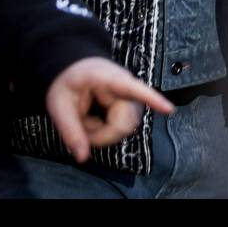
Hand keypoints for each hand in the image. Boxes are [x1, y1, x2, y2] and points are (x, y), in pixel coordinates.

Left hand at [45, 57, 173, 163]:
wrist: (75, 68)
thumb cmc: (67, 81)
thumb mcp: (58, 105)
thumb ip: (70, 130)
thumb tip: (82, 157)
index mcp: (107, 78)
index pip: (132, 88)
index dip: (151, 98)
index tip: (169, 109)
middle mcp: (125, 86)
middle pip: (125, 122)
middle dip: (103, 135)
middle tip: (82, 131)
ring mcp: (130, 97)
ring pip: (126, 128)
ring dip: (104, 134)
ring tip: (87, 122)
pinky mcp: (130, 106)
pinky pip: (123, 127)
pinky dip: (107, 131)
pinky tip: (95, 121)